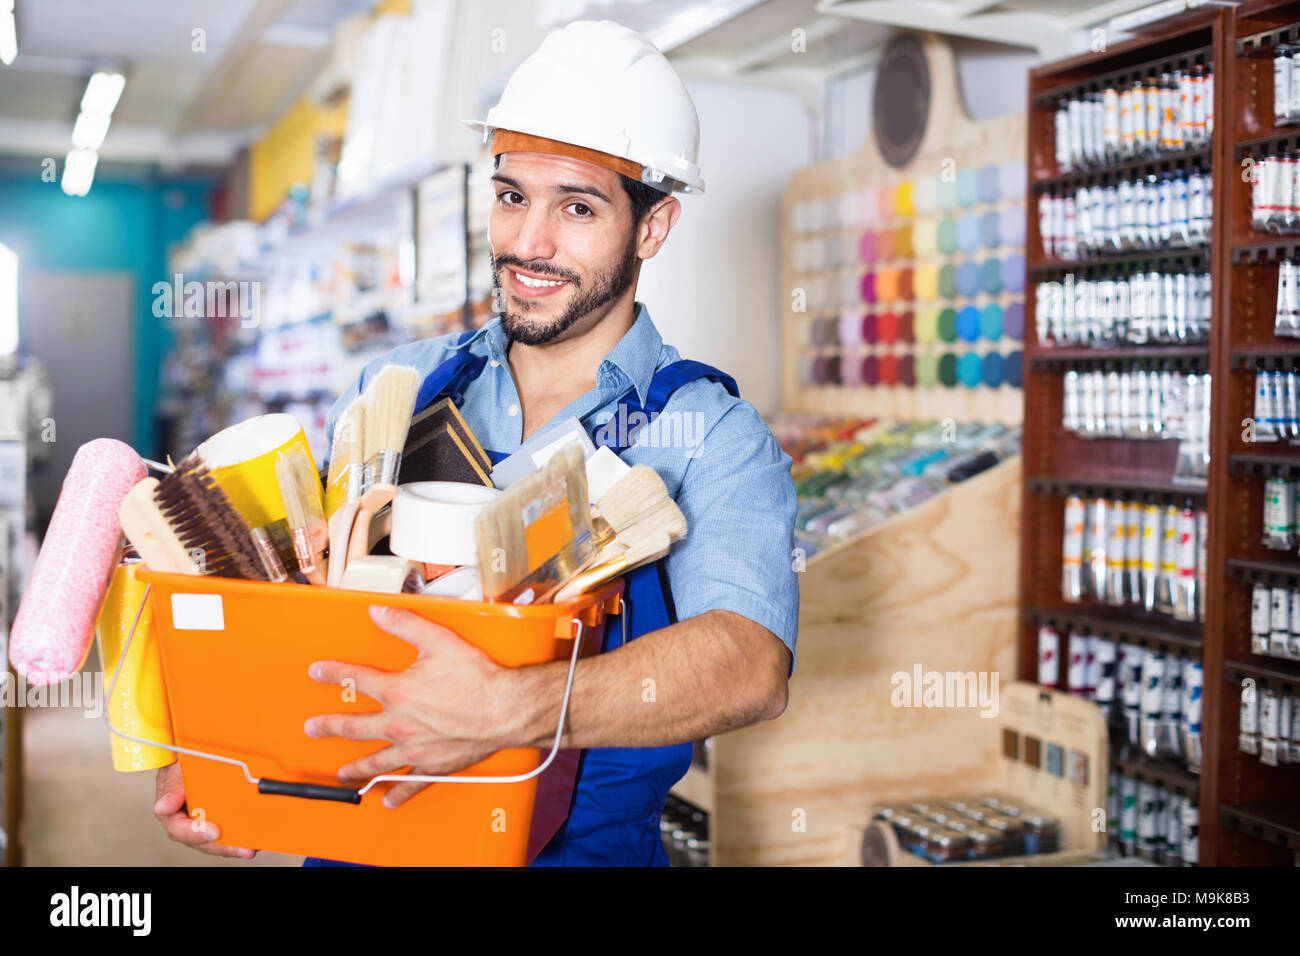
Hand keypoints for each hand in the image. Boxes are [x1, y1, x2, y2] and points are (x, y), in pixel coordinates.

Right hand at [153, 762, 256, 858]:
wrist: (191, 755)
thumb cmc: (181, 762)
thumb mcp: (175, 769)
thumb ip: (172, 787)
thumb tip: (162, 808)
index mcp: (170, 811)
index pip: (178, 829)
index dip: (195, 833)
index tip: (214, 832)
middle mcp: (185, 821)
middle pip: (200, 841)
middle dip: (221, 846)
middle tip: (241, 848)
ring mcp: (201, 821)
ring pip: (213, 841)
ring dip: (232, 846)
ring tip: (249, 848)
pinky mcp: (216, 818)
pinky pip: (226, 831)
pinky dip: (238, 836)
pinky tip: (253, 839)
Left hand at [304, 605, 524, 807]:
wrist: (505, 710)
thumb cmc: (478, 679)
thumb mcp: (439, 641)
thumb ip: (406, 625)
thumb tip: (379, 613)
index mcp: (399, 692)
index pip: (356, 679)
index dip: (333, 674)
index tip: (317, 673)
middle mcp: (400, 724)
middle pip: (355, 727)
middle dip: (330, 727)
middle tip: (313, 729)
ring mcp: (415, 749)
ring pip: (377, 761)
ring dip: (356, 768)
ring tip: (342, 775)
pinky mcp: (434, 765)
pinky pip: (410, 783)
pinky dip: (398, 793)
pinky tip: (388, 799)